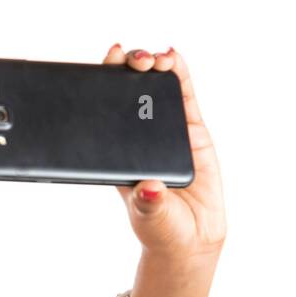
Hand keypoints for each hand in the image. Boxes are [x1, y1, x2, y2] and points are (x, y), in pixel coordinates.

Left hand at [103, 44, 226, 260]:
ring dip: (154, 66)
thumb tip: (149, 188)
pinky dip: (180, 75)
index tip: (104, 63)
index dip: (103, 83)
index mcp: (117, 154)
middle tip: (133, 62)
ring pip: (156, 88)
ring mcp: (165, 130)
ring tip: (155, 58)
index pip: (104, 111)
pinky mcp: (191, 131)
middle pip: (129, 91)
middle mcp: (138, 137)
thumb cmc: (162, 229)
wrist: (192, 239)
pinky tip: (174, 58)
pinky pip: (184, 97)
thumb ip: (149, 203)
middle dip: (128, 68)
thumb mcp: (150, 217)